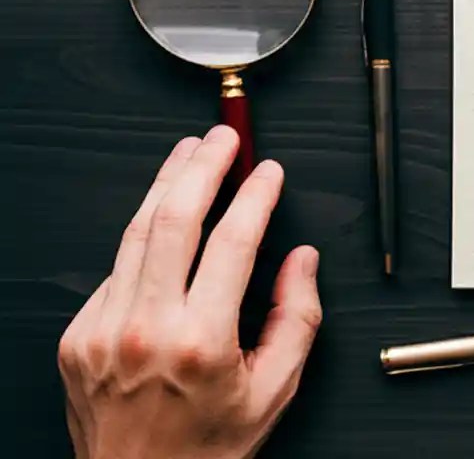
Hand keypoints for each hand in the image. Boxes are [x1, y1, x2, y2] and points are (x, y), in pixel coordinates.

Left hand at [58, 126, 322, 457]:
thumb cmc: (208, 446)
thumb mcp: (275, 391)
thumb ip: (297, 319)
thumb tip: (301, 261)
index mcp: (200, 342)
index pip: (232, 243)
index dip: (254, 197)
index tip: (268, 172)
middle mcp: (145, 329)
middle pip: (174, 221)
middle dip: (202, 168)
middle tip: (222, 138)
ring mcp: (103, 329)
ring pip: (135, 233)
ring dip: (165, 185)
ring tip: (188, 154)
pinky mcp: (78, 334)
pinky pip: (115, 268)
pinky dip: (142, 235)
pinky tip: (162, 217)